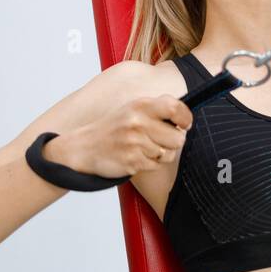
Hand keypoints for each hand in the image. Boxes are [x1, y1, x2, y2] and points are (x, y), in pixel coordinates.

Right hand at [54, 95, 192, 178]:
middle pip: (178, 138)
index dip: (186, 118)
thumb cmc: (115, 128)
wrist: (85, 148)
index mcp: (141, 105)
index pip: (176, 108)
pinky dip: (151, 163)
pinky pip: (157, 165)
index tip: (184, 124)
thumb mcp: (133, 109)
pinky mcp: (133, 161)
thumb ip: (158, 109)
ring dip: (162, 154)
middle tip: (161, 139)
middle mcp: (138, 123)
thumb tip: (186, 117)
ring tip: (147, 148)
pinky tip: (138, 156)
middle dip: (174, 141)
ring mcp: (135, 143)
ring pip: (169, 153)